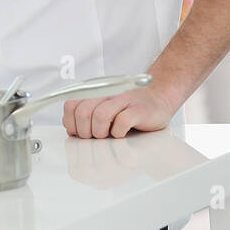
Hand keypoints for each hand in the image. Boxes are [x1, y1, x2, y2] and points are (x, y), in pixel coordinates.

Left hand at [62, 87, 177, 138]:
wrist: (159, 99)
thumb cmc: (129, 108)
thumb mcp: (103, 109)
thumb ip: (86, 116)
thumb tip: (71, 132)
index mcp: (95, 92)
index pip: (70, 105)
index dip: (71, 123)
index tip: (77, 133)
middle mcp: (107, 93)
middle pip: (83, 112)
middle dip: (84, 130)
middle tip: (93, 137)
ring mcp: (123, 100)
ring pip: (99, 116)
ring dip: (99, 132)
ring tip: (106, 136)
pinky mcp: (138, 110)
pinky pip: (121, 122)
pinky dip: (118, 132)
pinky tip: (121, 133)